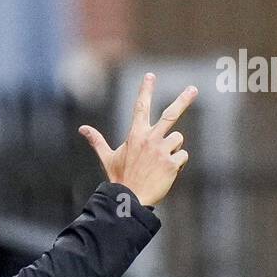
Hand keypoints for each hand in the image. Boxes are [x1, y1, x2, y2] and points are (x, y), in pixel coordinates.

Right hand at [79, 73, 196, 206]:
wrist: (129, 200)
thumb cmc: (119, 179)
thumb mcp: (107, 158)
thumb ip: (97, 140)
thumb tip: (82, 129)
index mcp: (135, 135)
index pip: (141, 107)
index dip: (145, 90)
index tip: (150, 75)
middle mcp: (150, 139)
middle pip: (170, 114)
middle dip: (183, 100)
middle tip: (193, 89)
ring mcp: (162, 151)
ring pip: (178, 139)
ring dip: (173, 149)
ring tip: (160, 164)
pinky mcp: (172, 163)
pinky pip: (182, 156)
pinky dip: (178, 164)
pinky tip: (166, 173)